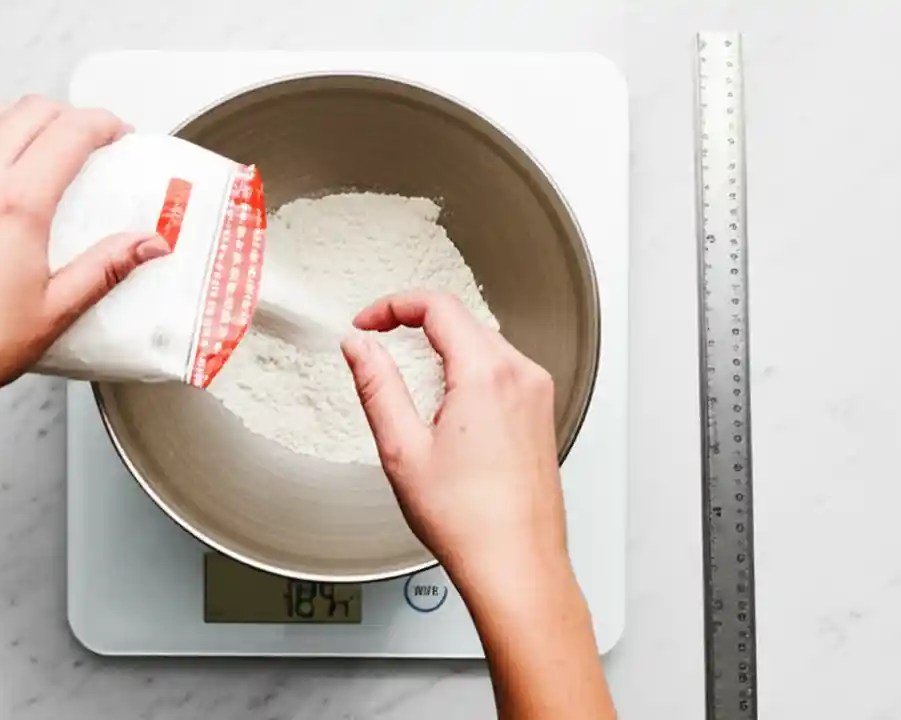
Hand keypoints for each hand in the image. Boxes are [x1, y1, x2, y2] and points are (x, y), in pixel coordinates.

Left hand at [0, 95, 168, 399]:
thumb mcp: (57, 308)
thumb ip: (108, 266)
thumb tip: (148, 245)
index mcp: (15, 204)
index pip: (68, 132)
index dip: (103, 124)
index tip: (117, 134)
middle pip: (28, 111)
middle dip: (68, 115)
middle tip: (90, 137)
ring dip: (23, 116)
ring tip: (44, 140)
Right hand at [340, 291, 568, 587]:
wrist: (516, 565)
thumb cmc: (466, 520)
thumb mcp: (402, 448)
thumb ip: (376, 386)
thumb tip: (358, 346)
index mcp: (486, 375)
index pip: (437, 306)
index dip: (392, 306)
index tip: (366, 325)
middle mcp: (521, 375)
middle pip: (462, 320)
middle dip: (415, 325)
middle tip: (377, 345)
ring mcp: (537, 394)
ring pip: (483, 343)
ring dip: (442, 347)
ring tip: (408, 382)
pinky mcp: (541, 414)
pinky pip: (502, 371)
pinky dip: (468, 371)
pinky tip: (446, 408)